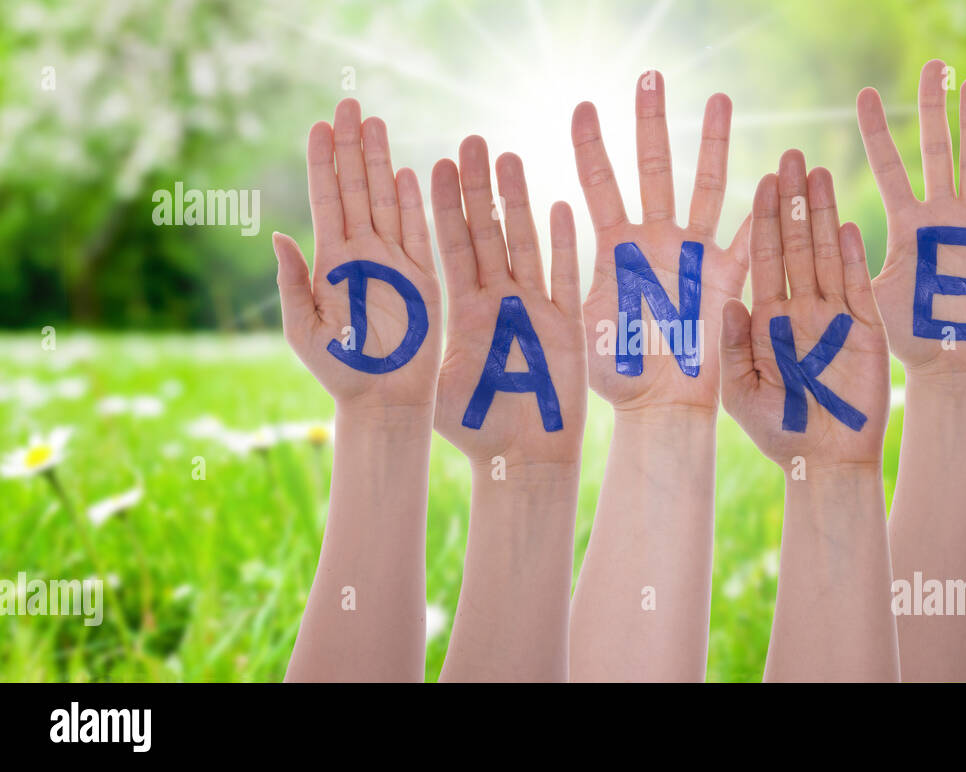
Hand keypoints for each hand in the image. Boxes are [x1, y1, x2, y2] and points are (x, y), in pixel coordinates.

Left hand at [272, 99, 441, 410]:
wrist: (383, 399)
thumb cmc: (339, 371)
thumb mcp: (303, 329)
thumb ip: (292, 282)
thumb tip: (277, 236)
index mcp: (331, 261)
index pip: (325, 199)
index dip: (322, 162)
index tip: (318, 125)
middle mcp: (362, 254)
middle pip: (355, 187)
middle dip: (351, 145)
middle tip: (348, 103)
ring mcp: (394, 262)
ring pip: (387, 199)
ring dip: (381, 161)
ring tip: (374, 122)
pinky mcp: (424, 278)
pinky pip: (420, 231)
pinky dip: (414, 202)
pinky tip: (408, 171)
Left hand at [429, 137, 586, 466]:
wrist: (524, 460)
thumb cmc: (474, 428)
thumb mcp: (427, 381)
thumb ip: (407, 348)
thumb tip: (353, 315)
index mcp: (462, 310)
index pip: (447, 246)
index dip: (438, 206)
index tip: (428, 164)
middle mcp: (497, 301)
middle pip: (486, 234)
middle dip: (478, 188)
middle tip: (470, 141)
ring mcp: (533, 310)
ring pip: (524, 244)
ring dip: (517, 202)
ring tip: (508, 157)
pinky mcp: (565, 326)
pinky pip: (564, 278)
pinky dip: (563, 245)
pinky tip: (561, 206)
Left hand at [571, 71, 749, 414]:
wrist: (660, 410)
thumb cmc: (615, 376)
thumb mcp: (584, 327)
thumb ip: (574, 287)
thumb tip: (551, 254)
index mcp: (615, 249)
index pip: (598, 184)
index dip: (590, 145)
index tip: (582, 104)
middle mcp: (655, 241)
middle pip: (653, 169)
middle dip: (651, 123)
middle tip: (651, 76)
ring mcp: (693, 256)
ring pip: (705, 188)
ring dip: (713, 145)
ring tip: (720, 99)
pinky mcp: (727, 280)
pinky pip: (750, 238)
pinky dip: (765, 210)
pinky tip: (778, 174)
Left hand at [720, 152, 890, 469]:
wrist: (824, 463)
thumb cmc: (777, 431)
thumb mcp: (740, 391)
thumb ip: (733, 349)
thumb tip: (728, 305)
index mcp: (765, 318)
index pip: (762, 257)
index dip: (762, 218)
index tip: (760, 179)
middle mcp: (799, 309)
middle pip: (794, 243)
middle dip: (792, 200)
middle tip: (792, 154)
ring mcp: (833, 317)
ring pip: (824, 255)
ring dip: (821, 214)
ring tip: (818, 172)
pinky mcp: (865, 331)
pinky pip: (856, 287)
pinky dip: (850, 258)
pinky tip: (845, 225)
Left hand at [857, 59, 965, 379]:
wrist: (949, 366)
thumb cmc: (906, 336)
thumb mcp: (869, 297)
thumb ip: (849, 266)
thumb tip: (822, 238)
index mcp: (905, 225)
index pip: (888, 167)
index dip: (876, 131)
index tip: (863, 94)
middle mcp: (939, 217)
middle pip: (935, 151)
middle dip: (932, 109)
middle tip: (933, 66)